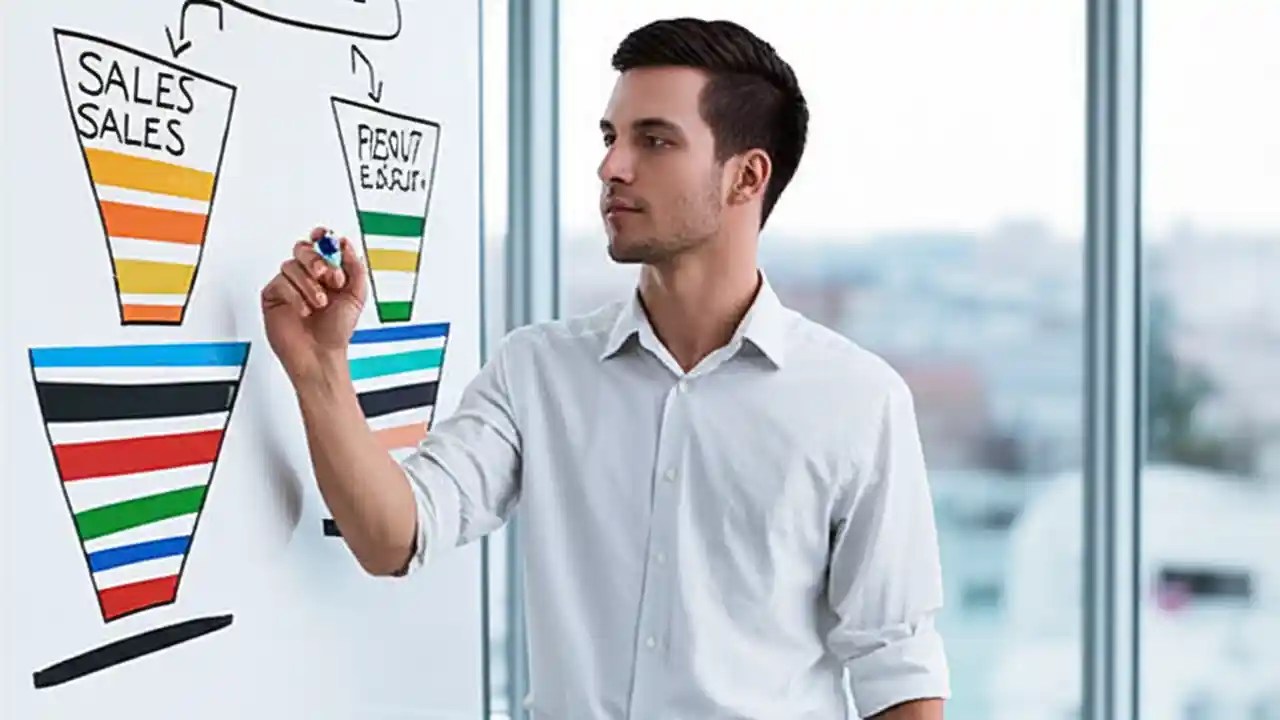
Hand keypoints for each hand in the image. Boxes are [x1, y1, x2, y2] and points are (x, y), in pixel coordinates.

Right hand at [260, 226, 367, 383]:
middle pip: (302, 249)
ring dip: (309, 284)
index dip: (322, 236)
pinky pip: (280, 283)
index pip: (320, 245)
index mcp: (327, 272)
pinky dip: (295, 296)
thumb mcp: (356, 296)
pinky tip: (304, 309)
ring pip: (291, 265)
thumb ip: (355, 268)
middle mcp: (307, 276)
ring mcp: (290, 285)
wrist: (321, 354)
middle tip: (327, 276)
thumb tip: (346, 245)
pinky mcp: (274, 296)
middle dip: (316, 260)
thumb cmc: (336, 330)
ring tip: (320, 302)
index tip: (326, 237)